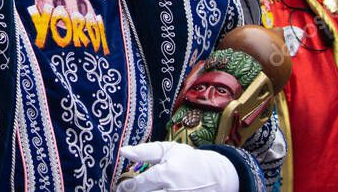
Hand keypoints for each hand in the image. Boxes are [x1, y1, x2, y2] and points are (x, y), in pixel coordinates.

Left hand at [117, 141, 238, 191]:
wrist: (216, 176)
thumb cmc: (188, 161)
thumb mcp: (168, 151)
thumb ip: (144, 151)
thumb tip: (123, 151)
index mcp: (167, 174)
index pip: (138, 185)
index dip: (126, 187)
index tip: (122, 187)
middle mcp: (173, 191)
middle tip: (129, 191)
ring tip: (144, 191)